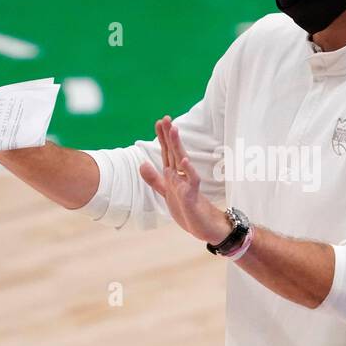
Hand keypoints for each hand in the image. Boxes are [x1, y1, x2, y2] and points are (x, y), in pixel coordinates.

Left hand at [139, 116, 229, 245]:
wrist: (204, 227)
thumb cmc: (187, 209)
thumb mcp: (166, 192)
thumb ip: (154, 178)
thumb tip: (141, 163)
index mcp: (174, 174)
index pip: (167, 152)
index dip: (162, 137)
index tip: (159, 121)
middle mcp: (181, 175)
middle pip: (173, 152)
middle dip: (169, 135)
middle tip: (166, 118)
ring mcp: (188, 184)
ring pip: (182, 161)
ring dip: (177, 146)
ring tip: (173, 130)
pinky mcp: (193, 195)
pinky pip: (192, 181)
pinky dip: (188, 170)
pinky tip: (184, 160)